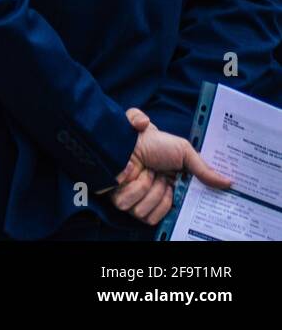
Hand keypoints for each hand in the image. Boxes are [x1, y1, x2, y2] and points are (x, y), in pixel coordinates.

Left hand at [110, 108, 230, 224]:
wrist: (126, 139)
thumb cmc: (152, 142)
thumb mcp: (184, 150)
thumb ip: (205, 168)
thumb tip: (230, 183)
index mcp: (170, 183)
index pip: (182, 206)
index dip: (183, 200)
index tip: (180, 189)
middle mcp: (154, 192)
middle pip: (166, 211)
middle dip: (163, 192)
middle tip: (160, 176)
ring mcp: (137, 197)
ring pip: (147, 213)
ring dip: (148, 190)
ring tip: (145, 173)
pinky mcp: (122, 200)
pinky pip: (134, 209)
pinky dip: (135, 191)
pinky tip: (133, 177)